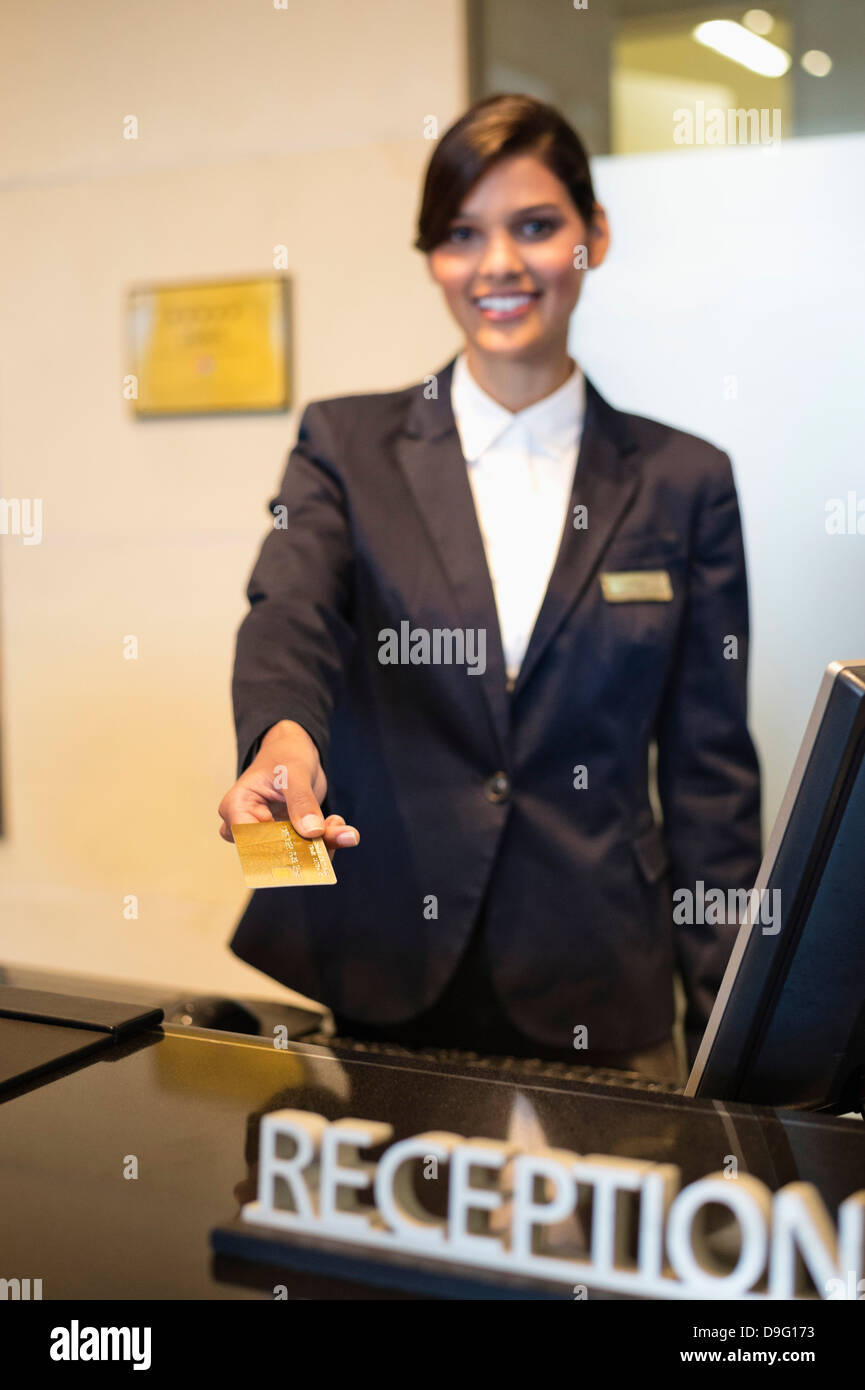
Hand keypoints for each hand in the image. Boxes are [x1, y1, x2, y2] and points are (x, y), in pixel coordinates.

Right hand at [217, 720, 358, 858]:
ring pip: (294, 854)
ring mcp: (269, 833)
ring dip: (322, 846)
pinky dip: (326, 841)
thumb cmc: (284, 754)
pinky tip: (338, 826)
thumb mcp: (294, 772)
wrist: (295, 751)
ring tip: (345, 832)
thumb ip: (302, 801)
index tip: (309, 845)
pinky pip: (307, 849)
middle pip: (274, 853)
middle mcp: (249, 825)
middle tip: (339, 837)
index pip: (250, 841)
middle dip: (308, 850)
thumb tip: (312, 831)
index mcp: (237, 807)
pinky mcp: (289, 836)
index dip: (279, 849)